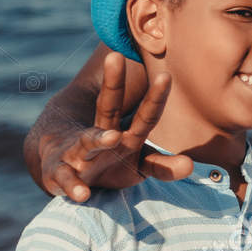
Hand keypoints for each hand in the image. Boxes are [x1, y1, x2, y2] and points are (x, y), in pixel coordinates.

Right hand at [40, 52, 194, 201]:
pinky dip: (73, 186)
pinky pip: (66, 180)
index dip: (156, 97)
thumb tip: (190, 166)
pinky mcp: (61, 174)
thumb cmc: (108, 162)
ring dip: (98, 139)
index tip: (166, 76)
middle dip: (112, 84)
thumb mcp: (137, 164)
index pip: (144, 114)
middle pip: (108, 106)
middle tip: (114, 57)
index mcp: (123, 131)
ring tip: (111, 138)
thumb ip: (162, 165)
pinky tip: (82, 194)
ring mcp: (79, 152)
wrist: (61, 169)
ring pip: (88, 141)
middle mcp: (101, 135)